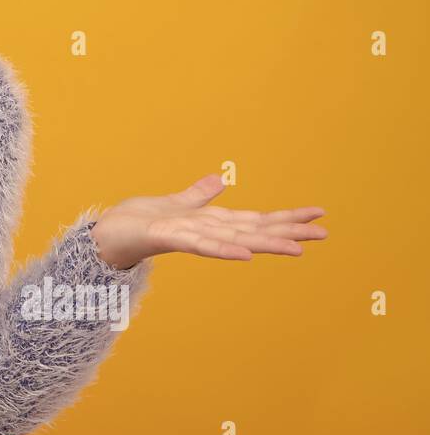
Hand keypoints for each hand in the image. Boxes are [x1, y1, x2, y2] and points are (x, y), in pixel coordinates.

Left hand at [90, 173, 327, 269]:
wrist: (107, 233)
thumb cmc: (138, 220)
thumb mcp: (173, 202)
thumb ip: (198, 195)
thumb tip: (221, 180)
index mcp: (211, 222)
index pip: (255, 219)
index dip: (286, 217)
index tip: (318, 214)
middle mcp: (207, 231)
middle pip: (255, 230)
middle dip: (289, 232)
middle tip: (326, 233)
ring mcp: (191, 236)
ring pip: (236, 239)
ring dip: (266, 244)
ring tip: (297, 248)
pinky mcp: (171, 238)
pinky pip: (201, 245)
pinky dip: (224, 249)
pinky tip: (245, 253)